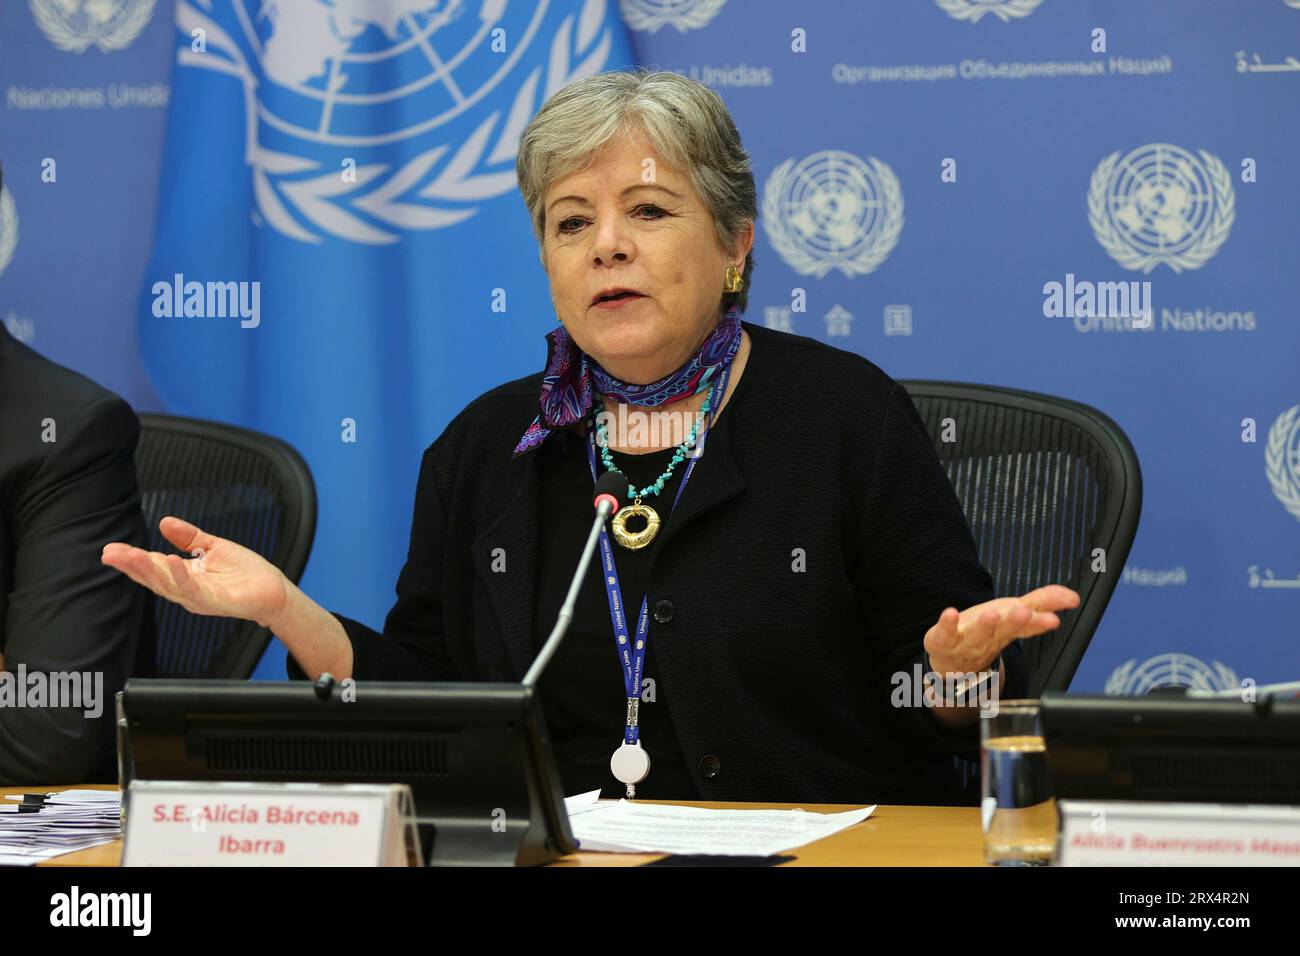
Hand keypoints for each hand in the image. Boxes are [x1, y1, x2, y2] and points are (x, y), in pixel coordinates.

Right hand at [101, 516, 289, 629]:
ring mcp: (201, 598)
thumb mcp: (213, 547)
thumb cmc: (245, 572)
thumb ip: (189, 537)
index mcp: (184, 577)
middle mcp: (187, 591)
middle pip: (154, 579)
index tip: (110, 549)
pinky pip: (196, 591)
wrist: (274, 590)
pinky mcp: (218, 602)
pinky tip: (172, 561)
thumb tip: (164, 521)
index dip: (132, 559)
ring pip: (169, 586)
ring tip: (132, 556)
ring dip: (150, 571)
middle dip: (131, 566)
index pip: (153, 567)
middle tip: (109, 554)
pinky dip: (182, 577)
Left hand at [923, 584, 1079, 676]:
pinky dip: (946, 624)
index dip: (1039, 623)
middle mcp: (990, 637)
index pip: (1026, 626)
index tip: (1054, 619)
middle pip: (1004, 631)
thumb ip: (1043, 602)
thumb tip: (1072, 596)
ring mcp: (966, 641)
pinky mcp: (942, 640)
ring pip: (978, 635)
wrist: (953, 664)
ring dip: (985, 625)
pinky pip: (944, 633)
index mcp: (1008, 630)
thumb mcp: (1014, 615)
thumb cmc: (986, 634)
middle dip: (1015, 622)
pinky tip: (950, 613)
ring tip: (992, 615)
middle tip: (1025, 613)